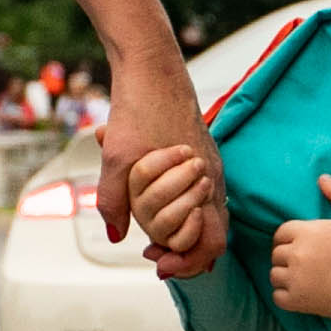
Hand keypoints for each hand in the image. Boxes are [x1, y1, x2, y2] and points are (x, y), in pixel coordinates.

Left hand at [98, 56, 220, 277]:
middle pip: (215, 234)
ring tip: (154, 239)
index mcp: (202, 181)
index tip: (159, 265)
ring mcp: (211, 163)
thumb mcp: (116, 157)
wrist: (152, 65)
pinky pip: (204, 193)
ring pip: (210, 213)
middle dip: (186, 252)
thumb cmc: (138, 107)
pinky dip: (186, 209)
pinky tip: (160, 208)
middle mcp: (214, 176)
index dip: (187, 262)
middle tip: (155, 257)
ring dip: (185, 231)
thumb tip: (117, 236)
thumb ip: (114, 200)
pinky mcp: (204, 153)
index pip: (211, 243)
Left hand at [266, 173, 330, 324]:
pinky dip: (285, 296)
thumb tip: (322, 178)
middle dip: (286, 258)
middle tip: (302, 264)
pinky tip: (299, 294)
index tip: (298, 246)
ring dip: (284, 277)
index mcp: (306, 232)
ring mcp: (296, 278)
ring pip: (275, 276)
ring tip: (300, 279)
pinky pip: (278, 297)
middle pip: (276, 255)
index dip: (287, 239)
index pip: (281, 233)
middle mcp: (297, 254)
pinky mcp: (299, 300)